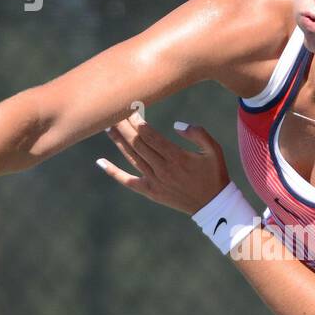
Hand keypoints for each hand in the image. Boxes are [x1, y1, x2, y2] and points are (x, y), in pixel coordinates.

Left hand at [96, 111, 231, 215]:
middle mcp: (163, 168)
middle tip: (112, 112)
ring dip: (118, 141)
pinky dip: (113, 172)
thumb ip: (198, 133)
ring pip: (131, 157)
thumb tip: (177, 125)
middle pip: (138, 144)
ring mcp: (154, 181)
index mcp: (177, 157)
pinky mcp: (150, 191)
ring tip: (106, 126)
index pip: (151, 136)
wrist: (213, 205)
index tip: (130, 108)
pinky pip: (127, 181)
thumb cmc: (214, 173)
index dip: (138, 122)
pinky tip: (100, 161)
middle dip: (124, 126)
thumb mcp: (214, 150)